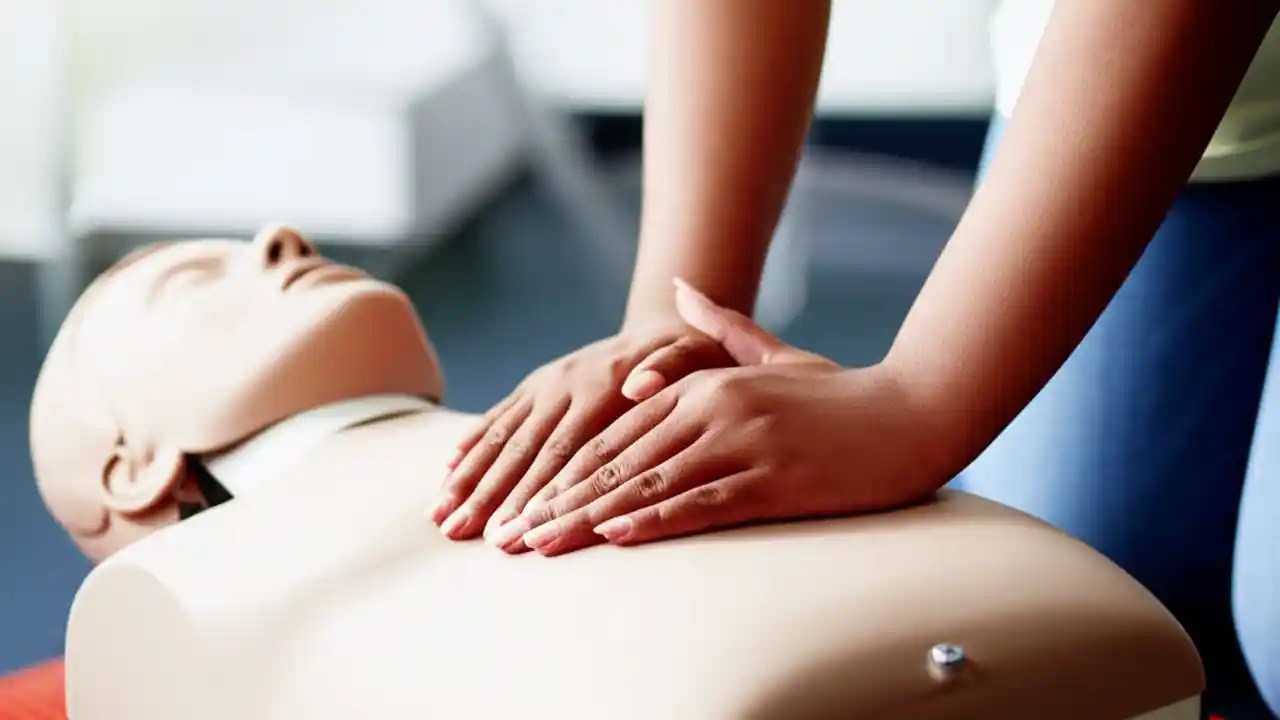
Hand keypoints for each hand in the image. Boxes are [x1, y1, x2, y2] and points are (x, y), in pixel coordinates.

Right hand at [429, 318, 732, 539]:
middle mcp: (565, 384)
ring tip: (441, 517)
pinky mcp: (537, 385)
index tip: (513, 529)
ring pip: (502, 436)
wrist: (670, 324)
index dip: (535, 492)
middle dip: (489, 495)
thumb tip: (641, 386)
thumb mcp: (697, 353)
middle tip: (459, 535)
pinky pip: (500, 416)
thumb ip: (672, 367)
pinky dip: (473, 445)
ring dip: (469, 478)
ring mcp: (547, 384)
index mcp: (603, 385)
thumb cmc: (695, 354)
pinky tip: (448, 472)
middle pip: (522, 449)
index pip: (562, 451)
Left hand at [487, 281, 945, 554]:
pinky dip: (653, 520)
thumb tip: (681, 287)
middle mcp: (715, 410)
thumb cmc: (840, 393)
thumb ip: (718, 327)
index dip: (566, 469)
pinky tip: (616, 535)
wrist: (911, 413)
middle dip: (559, 500)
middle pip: (619, 461)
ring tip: (543, 543)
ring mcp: (742, 445)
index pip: (618, 432)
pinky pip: (700, 504)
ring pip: (648, 485)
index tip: (526, 499)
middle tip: (513, 532)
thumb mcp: (772, 353)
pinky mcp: (772, 481)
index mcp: (707, 384)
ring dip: (589, 518)